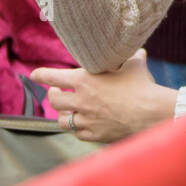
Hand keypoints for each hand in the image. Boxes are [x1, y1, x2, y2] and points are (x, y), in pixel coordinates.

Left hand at [35, 49, 175, 142]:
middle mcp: (81, 100)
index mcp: (85, 80)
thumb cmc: (143, 86)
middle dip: (52, 95)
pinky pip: (78, 133)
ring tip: (67, 111)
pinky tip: (83, 124)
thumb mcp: (135, 66)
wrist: (151, 112)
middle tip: (55, 92)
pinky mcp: (95, 134)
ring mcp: (86, 119)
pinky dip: (78, 128)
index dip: (40, 75)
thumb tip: (139, 51)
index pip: (52, 76)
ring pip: (62, 120)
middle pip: (54, 100)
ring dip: (63, 114)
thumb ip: (132, 58)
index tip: (34, 75)